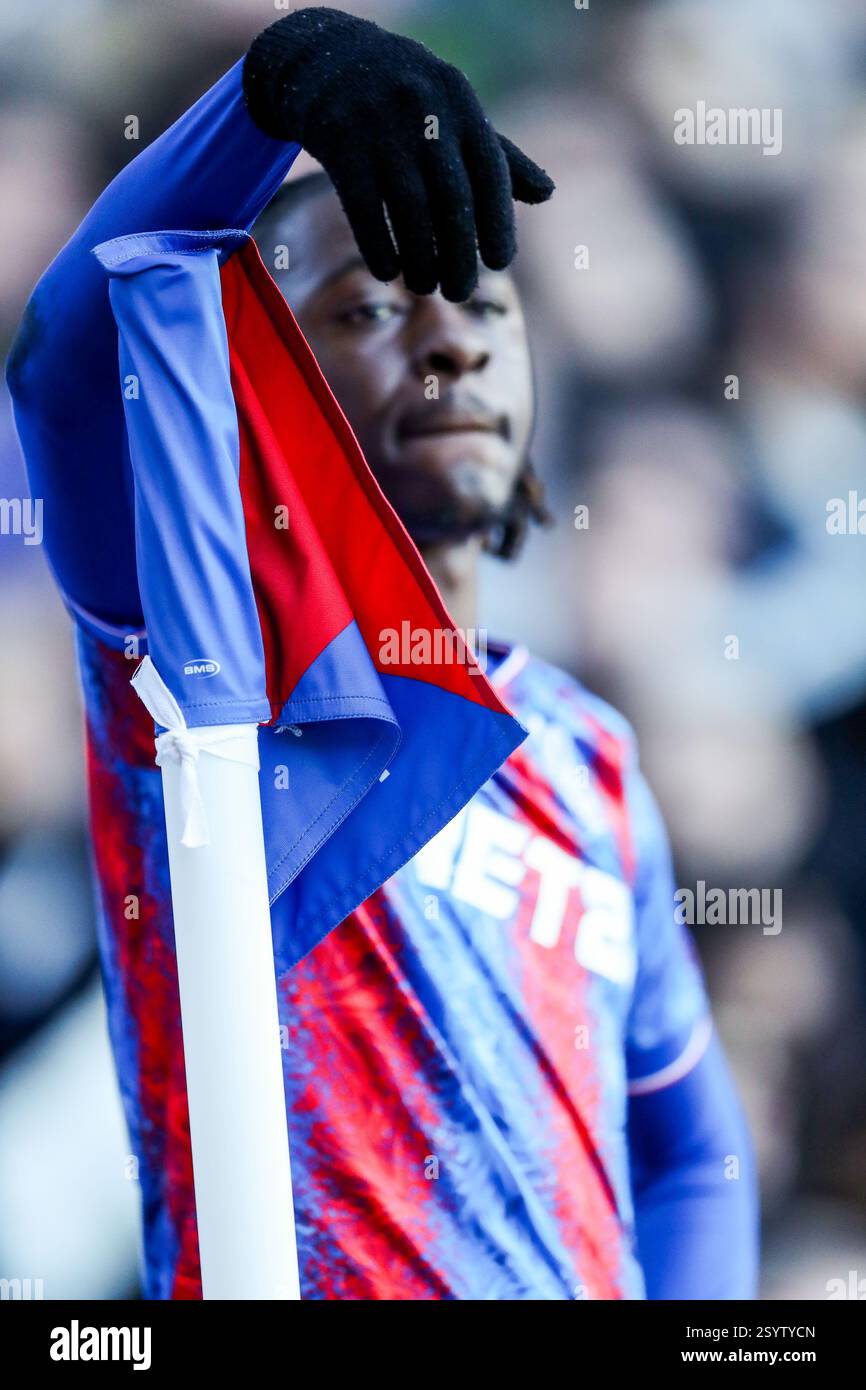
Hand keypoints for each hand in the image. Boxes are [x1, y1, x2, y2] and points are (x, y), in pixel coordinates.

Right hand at [243, 7, 553, 301]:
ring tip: (425, 287)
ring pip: (410, 210)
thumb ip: (500, 156)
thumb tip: (547, 193)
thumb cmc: (413, 102)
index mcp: (461, 106)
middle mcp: (426, 114)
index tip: (499, 263)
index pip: (491, 173)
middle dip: (459, 254)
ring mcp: (381, 130)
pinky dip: (380, 248)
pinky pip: (366, 211)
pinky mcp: (342, 146)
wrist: (334, 61)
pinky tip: (389, 273)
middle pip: (452, 200)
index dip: (497, 222)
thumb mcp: (458, 114)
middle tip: (459, 292)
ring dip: (420, 260)